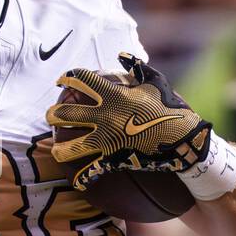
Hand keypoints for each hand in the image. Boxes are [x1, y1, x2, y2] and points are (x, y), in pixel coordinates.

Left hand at [45, 53, 212, 190]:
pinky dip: (82, 178)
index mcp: (113, 94)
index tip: (62, 80)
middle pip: (66, 114)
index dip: (68, 77)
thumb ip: (137, 66)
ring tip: (57, 150)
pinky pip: (90, 172)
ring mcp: (106, 140)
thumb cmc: (171, 108)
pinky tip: (78, 180)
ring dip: (60, 150)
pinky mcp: (112, 160)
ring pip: (70, 147)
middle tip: (51, 115)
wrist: (184, 140)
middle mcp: (104, 116)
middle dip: (53, 114)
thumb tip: (121, 55)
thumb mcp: (157, 81)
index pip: (81, 79)